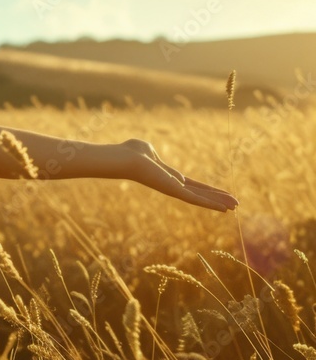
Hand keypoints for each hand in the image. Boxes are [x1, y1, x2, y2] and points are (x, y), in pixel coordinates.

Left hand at [119, 139, 238, 211]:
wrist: (124, 158)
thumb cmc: (131, 152)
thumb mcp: (146, 150)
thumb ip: (152, 154)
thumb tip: (151, 154)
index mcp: (168, 175)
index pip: (193, 184)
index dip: (207, 189)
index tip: (220, 193)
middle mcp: (172, 185)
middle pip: (200, 193)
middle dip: (217, 198)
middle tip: (235, 204)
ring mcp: (174, 189)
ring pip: (201, 198)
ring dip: (219, 202)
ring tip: (236, 207)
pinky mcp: (173, 191)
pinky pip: (196, 199)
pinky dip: (210, 204)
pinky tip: (224, 209)